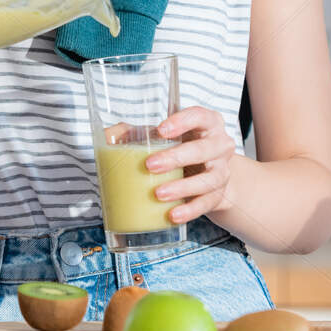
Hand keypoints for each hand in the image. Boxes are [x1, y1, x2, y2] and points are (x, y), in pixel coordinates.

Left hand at [144, 105, 237, 222]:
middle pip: (204, 149)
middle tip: (150, 165)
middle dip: (176, 157)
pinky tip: (172, 215)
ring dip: (182, 187)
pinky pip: (206, 203)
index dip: (182, 122)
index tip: (161, 130)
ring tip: (158, 193)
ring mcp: (222, 171)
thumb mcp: (163, 135)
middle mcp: (220, 145)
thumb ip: (136, 132)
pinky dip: (189, 210)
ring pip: (208, 179)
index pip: (199, 116)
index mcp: (208, 123)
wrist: (208, 174)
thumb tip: (109, 135)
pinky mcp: (219, 195)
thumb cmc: (181, 146)